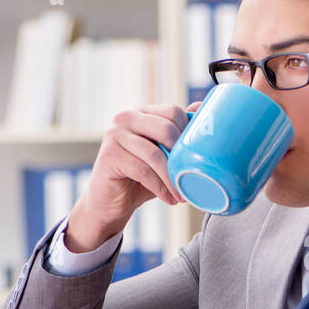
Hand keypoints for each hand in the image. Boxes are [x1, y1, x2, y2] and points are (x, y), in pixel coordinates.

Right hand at [64, 100, 201, 251]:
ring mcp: (114, 134)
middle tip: (191, 178)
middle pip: (166, 129)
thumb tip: (200, 106)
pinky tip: (169, 199)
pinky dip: (160, 187)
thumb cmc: (140, 179)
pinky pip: (143, 170)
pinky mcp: (109, 155)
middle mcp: (126, 118)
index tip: (195, 158)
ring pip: (155, 154)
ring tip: (182, 194)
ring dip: (172, 179)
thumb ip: (177, 134)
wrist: (110, 203)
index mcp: (141, 113)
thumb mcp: (163, 156)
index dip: (188, 135)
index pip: (173, 111)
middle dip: (182, 157)